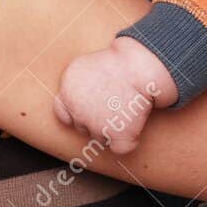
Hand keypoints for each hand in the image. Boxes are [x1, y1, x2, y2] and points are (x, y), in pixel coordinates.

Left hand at [53, 36, 178, 153]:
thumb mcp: (86, 62)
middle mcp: (77, 111)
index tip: (91, 108)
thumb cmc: (121, 58)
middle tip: (117, 102)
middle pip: (83, 127)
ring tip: (129, 107)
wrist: (142, 65)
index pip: (63, 113)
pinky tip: (136, 121)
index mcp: (67, 90)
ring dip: (113, 128)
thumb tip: (83, 96)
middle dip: (97, 119)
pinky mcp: (117, 136)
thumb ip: (78, 83)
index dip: (77, 113)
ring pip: (101, 137)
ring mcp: (95, 126)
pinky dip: (130, 139)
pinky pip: (121, 147)